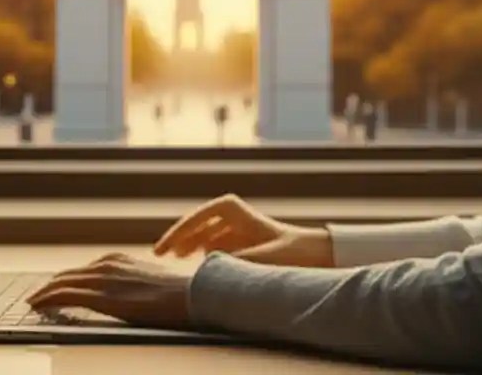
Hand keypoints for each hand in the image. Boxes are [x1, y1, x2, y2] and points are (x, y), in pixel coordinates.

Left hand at [26, 253, 193, 329]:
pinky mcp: (102, 296)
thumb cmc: (182, 293)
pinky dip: (47, 298)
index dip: (68, 280)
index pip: (86, 270)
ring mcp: (104, 278)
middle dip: (52, 285)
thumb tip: (135, 295)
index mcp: (121, 260)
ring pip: (63, 283)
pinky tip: (36, 304)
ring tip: (33, 300)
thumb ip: (137, 284)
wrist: (193, 294)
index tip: (57, 287)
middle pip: (70, 274)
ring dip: (45, 292)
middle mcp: (109, 264)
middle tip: (38, 295)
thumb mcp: (154, 282)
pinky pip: (65, 294)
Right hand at [153, 193, 334, 266]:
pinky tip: (197, 265)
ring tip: (172, 258)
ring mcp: (241, 233)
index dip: (181, 229)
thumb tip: (208, 267)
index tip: (168, 247)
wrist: (322, 255)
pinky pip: (218, 247)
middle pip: (200, 223)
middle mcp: (237, 220)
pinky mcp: (247, 247)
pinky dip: (204, 254)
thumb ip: (235, 262)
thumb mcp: (264, 259)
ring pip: (206, 235)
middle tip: (159, 254)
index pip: (203, 214)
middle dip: (180, 237)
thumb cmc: (296, 252)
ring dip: (190, 244)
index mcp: (239, 214)